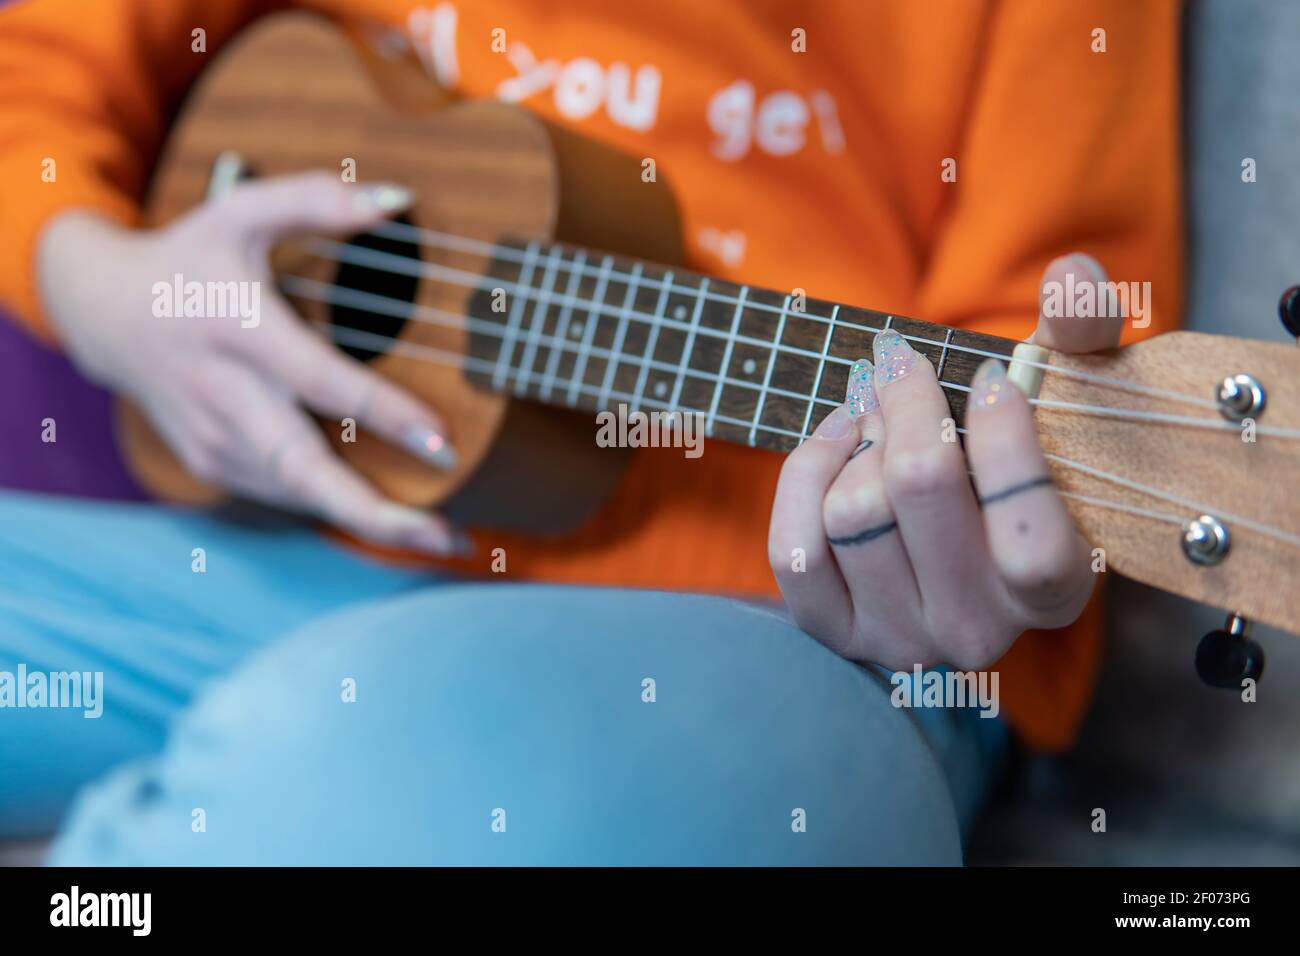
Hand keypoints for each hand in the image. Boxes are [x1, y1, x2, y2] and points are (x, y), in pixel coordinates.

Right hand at [39, 171, 462, 554]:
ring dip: (370, 519)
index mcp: (238, 330)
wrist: (104, 315)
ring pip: (300, 493)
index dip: (383, 414)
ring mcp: (212, 439)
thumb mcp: (240, 209)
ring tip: (438, 537)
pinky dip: (333, 505)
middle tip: (447, 539)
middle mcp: (223, 394)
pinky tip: (384, 516)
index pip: (320, 380)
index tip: (441, 442)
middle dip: (376, 514)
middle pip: (303, 470)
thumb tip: (398, 199)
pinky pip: (284, 492)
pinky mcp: (211, 465)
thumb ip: (317, 199)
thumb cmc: (189, 259)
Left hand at [768, 253, 1121, 669]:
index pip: (1028, 529)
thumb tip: (1074, 277)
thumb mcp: (1063, 401)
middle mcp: (979, 629)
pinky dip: (805, 475)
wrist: (951, 528)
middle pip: (919, 489)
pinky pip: (795, 548)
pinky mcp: (834, 630)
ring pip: (853, 511)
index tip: (987, 377)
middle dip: (905, 404)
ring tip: (871, 408)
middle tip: (902, 367)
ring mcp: (902, 638)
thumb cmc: (1012, 456)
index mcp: (1054, 589)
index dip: (1001, 432)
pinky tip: (834, 443)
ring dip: (854, 436)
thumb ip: (1082, 336)